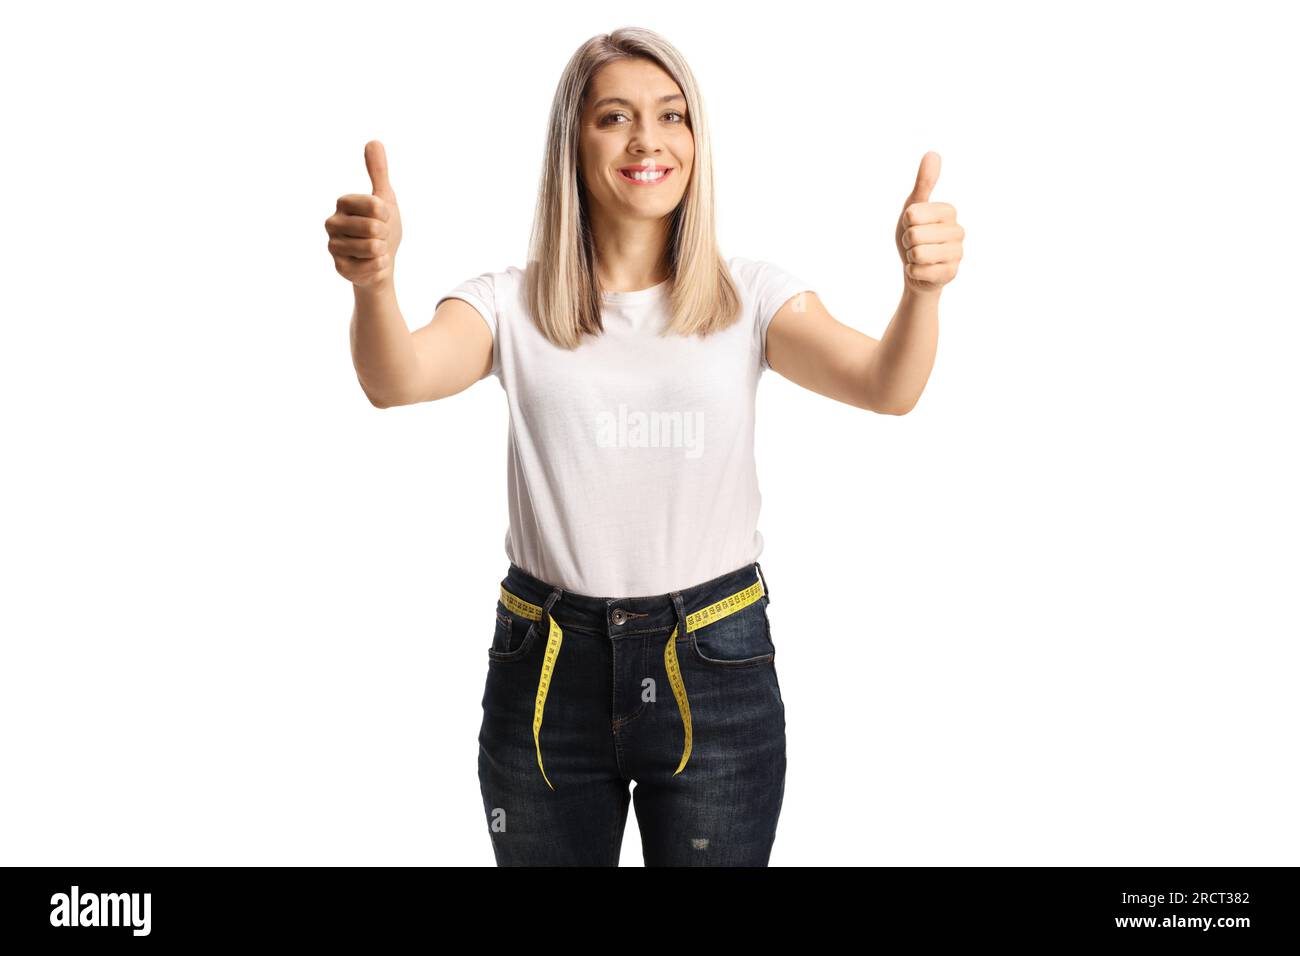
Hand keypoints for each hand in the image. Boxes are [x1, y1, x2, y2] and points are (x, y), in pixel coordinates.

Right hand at [325, 140, 403, 287]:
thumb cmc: (383, 227)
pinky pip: (372, 266)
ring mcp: (333, 246)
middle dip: (385, 234)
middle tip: (379, 237)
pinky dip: (380, 265)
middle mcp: (332, 223)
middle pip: (374, 227)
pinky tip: (371, 263)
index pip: (375, 205)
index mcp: (343, 203)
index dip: (387, 214)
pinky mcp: (340, 268)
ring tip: (375, 249)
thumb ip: (378, 172)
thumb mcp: (385, 198)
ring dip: (383, 251)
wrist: (382, 261)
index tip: (383, 217)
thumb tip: (373, 141)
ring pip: (373, 248)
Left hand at [895, 151, 962, 294]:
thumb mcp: (914, 207)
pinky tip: (922, 269)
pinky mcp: (951, 273)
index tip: (913, 225)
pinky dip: (913, 271)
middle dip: (907, 241)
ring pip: (918, 253)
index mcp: (949, 211)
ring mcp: (957, 253)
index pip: (912, 213)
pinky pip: (919, 270)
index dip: (906, 222)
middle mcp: (958, 230)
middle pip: (914, 234)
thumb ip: (924, 182)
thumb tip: (933, 153)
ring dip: (910, 256)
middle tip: (915, 243)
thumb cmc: (915, 235)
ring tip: (919, 255)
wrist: (917, 268)